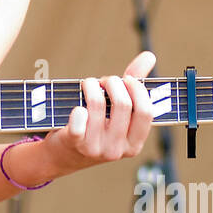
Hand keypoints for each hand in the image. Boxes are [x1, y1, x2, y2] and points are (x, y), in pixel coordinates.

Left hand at [41, 51, 155, 175]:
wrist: (63, 155)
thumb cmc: (95, 128)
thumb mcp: (117, 114)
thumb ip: (134, 87)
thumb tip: (149, 56)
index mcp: (134, 143)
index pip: (146, 112)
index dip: (137, 89)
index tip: (126, 79)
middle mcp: (117, 149)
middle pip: (123, 104)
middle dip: (113, 82)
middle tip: (103, 80)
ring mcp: (96, 148)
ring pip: (98, 104)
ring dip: (92, 85)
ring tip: (88, 84)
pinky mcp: (75, 143)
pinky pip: (79, 120)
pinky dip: (78, 107)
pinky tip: (77, 106)